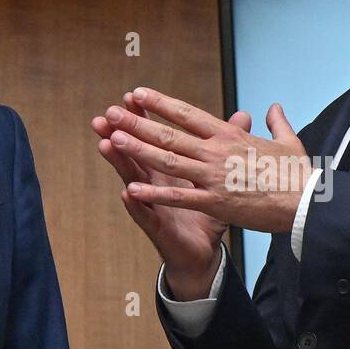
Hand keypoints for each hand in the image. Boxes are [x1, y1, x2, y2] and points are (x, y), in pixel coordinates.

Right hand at [93, 92, 232, 299]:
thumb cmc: (207, 211)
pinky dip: (136, 204)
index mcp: (170, 166)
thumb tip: (243, 116)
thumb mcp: (220, 176)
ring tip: (106, 143)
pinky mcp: (158, 228)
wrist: (203, 253)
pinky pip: (146, 215)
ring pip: (133, 179)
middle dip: (121, 131)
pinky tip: (127, 192)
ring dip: (119, 161)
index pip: (155, 135)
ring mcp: (153, 204)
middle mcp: (156, 181)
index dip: (144, 116)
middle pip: (136, 151)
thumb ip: (228, 145)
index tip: (133, 96)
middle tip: (108, 113)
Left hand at [105, 87, 310, 234]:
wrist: (308, 204)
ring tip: (114, 140)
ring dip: (138, 150)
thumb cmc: (298, 174)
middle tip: (112, 113)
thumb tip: (273, 107)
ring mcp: (214, 176)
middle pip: (169, 134)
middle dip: (138, 123)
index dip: (160, 103)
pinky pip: (178, 196)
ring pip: (168, 160)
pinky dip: (153, 193)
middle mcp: (216, 151)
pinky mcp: (216, 202)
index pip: (187, 113)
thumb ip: (277, 122)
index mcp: (229, 135)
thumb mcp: (288, 141)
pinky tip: (131, 189)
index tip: (138, 93)